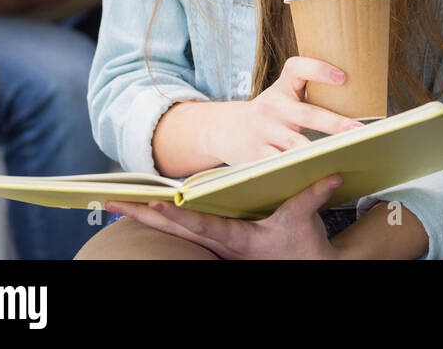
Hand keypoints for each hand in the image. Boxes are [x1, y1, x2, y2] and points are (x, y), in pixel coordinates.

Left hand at [106, 175, 344, 258]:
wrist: (311, 271)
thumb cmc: (303, 248)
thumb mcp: (305, 220)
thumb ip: (312, 195)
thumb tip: (330, 171)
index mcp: (236, 241)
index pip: (198, 225)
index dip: (174, 214)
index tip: (151, 202)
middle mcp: (220, 245)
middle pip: (172, 229)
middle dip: (141, 215)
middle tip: (111, 201)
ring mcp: (217, 247)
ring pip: (174, 231)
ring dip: (148, 218)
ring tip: (121, 203)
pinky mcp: (221, 245)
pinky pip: (186, 232)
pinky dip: (167, 220)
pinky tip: (152, 211)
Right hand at [206, 57, 365, 166]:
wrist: (226, 130)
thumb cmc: (271, 111)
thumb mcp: (284, 95)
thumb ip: (310, 94)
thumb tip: (358, 100)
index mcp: (282, 87)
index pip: (297, 68)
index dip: (319, 69)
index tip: (342, 77)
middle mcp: (272, 106)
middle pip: (307, 113)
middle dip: (334, 123)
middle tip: (358, 130)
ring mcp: (264, 130)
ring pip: (296, 143)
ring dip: (320, 151)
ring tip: (343, 155)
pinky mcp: (258, 154)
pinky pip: (282, 164)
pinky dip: (300, 169)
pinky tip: (318, 174)